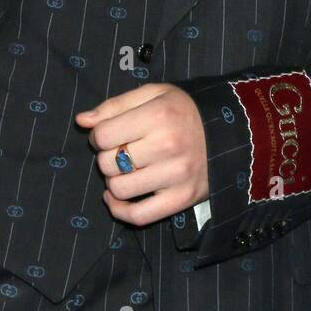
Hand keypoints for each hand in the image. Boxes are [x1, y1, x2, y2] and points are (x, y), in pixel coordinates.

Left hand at [74, 83, 208, 225]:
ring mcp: (176, 176)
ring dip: (114, 181)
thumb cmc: (184, 111)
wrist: (228, 133)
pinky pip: (139, 216)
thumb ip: (115, 105)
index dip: (98, 135)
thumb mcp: (153, 94)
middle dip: (106, 157)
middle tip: (121, 150)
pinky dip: (120, 210)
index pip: (103, 135)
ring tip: (126, 169)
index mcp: (158, 115)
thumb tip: (82, 121)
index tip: (109, 134)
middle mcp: (168, 145)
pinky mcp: (182, 199)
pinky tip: (117, 198)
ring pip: (119, 189)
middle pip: (108, 163)